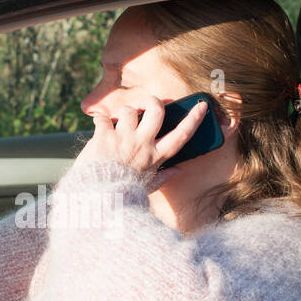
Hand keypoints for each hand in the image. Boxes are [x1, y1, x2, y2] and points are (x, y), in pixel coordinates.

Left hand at [81, 95, 207, 179]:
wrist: (99, 198)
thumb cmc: (124, 191)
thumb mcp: (148, 186)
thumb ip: (163, 176)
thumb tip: (178, 170)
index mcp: (155, 157)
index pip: (181, 135)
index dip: (194, 119)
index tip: (202, 105)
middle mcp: (142, 145)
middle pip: (156, 111)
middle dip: (154, 102)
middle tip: (148, 105)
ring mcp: (123, 139)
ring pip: (129, 111)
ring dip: (123, 115)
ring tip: (118, 125)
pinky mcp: (104, 137)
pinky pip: (103, 118)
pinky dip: (100, 121)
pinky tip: (100, 129)